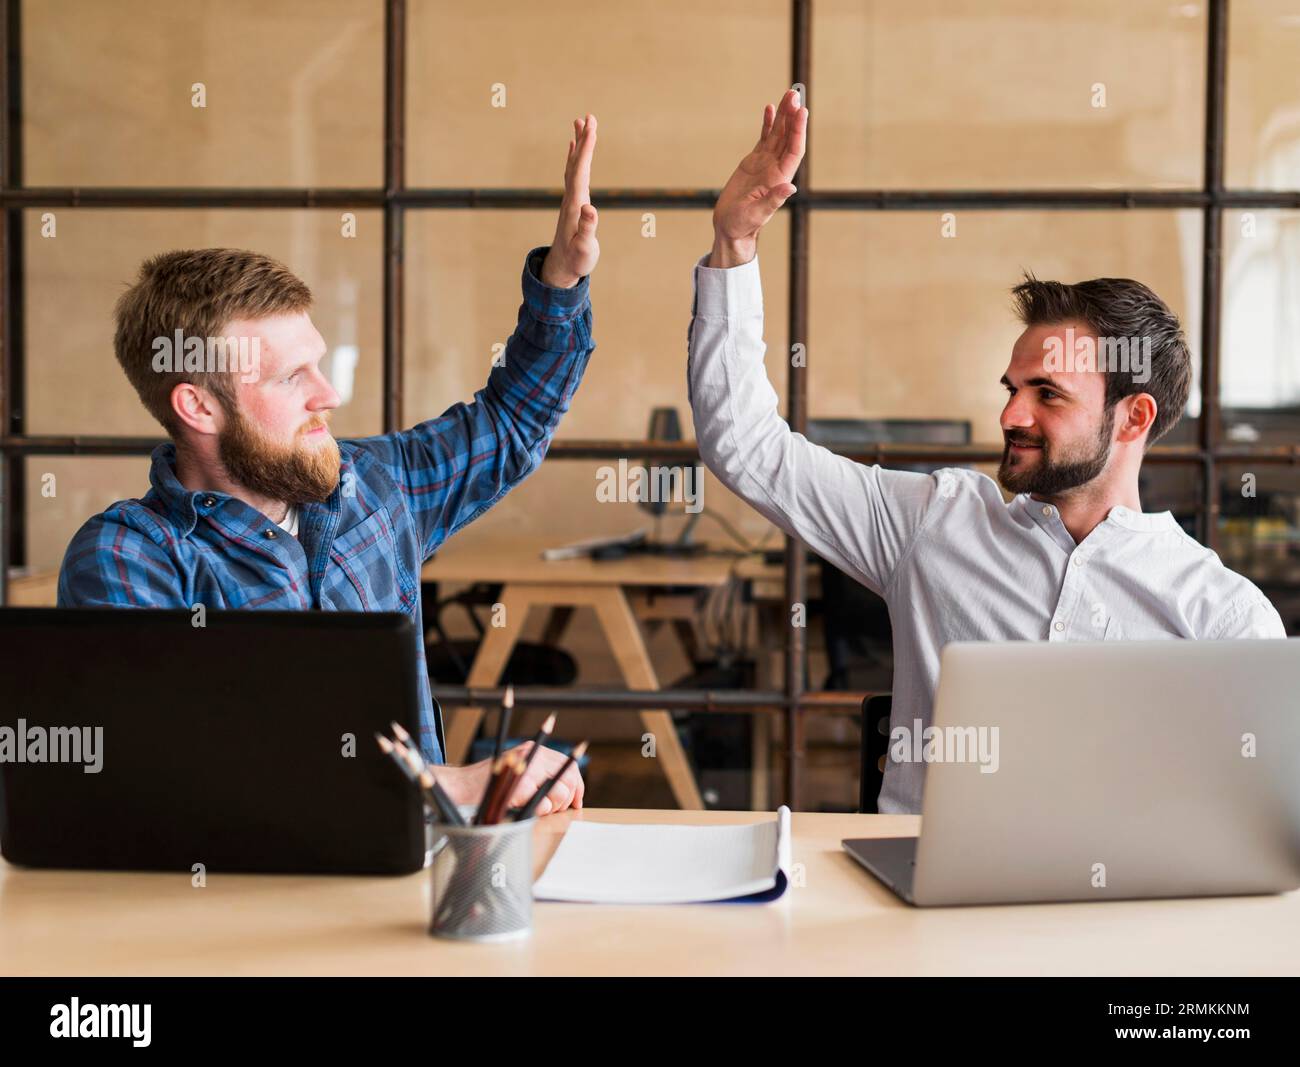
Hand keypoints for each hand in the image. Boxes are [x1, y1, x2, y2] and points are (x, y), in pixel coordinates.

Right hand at [438, 742, 584, 817]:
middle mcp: (533, 754)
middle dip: (567, 800)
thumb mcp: (518, 773)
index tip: (577, 802)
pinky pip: (541, 803)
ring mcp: (526, 768)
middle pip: (569, 779)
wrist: (460, 787)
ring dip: (553, 807)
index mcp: (535, 750)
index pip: (570, 766)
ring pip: (559, 792)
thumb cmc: (489, 785)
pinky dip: (539, 811)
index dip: (578, 787)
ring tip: (539, 809)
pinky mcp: (519, 786)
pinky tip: (530, 810)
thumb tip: (568, 793)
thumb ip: (541, 778)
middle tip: (555, 810)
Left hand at [541, 115, 598, 287]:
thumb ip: (586, 229)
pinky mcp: (573, 203)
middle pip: (576, 163)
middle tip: (588, 116)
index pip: (581, 171)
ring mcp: (570, 199)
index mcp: (575, 205)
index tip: (591, 127)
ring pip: (573, 165)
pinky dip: (575, 158)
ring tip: (580, 123)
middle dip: (583, 140)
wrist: (562, 268)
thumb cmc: (576, 260)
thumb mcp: (584, 248)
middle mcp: (571, 198)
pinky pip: (573, 174)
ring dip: (578, 144)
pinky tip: (574, 147)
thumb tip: (590, 209)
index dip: (586, 149)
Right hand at [710, 89, 807, 268]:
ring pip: (778, 134)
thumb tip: (790, 186)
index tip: (802, 112)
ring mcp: (765, 164)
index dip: (798, 131)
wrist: (731, 227)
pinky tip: (770, 109)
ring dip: (784, 115)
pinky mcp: (753, 162)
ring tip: (789, 94)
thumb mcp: (758, 214)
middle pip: (788, 137)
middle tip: (795, 93)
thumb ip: (774, 200)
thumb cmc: (744, 225)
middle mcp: (776, 168)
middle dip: (792, 116)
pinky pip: (764, 139)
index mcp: (779, 178)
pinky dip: (768, 124)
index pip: (793, 150)